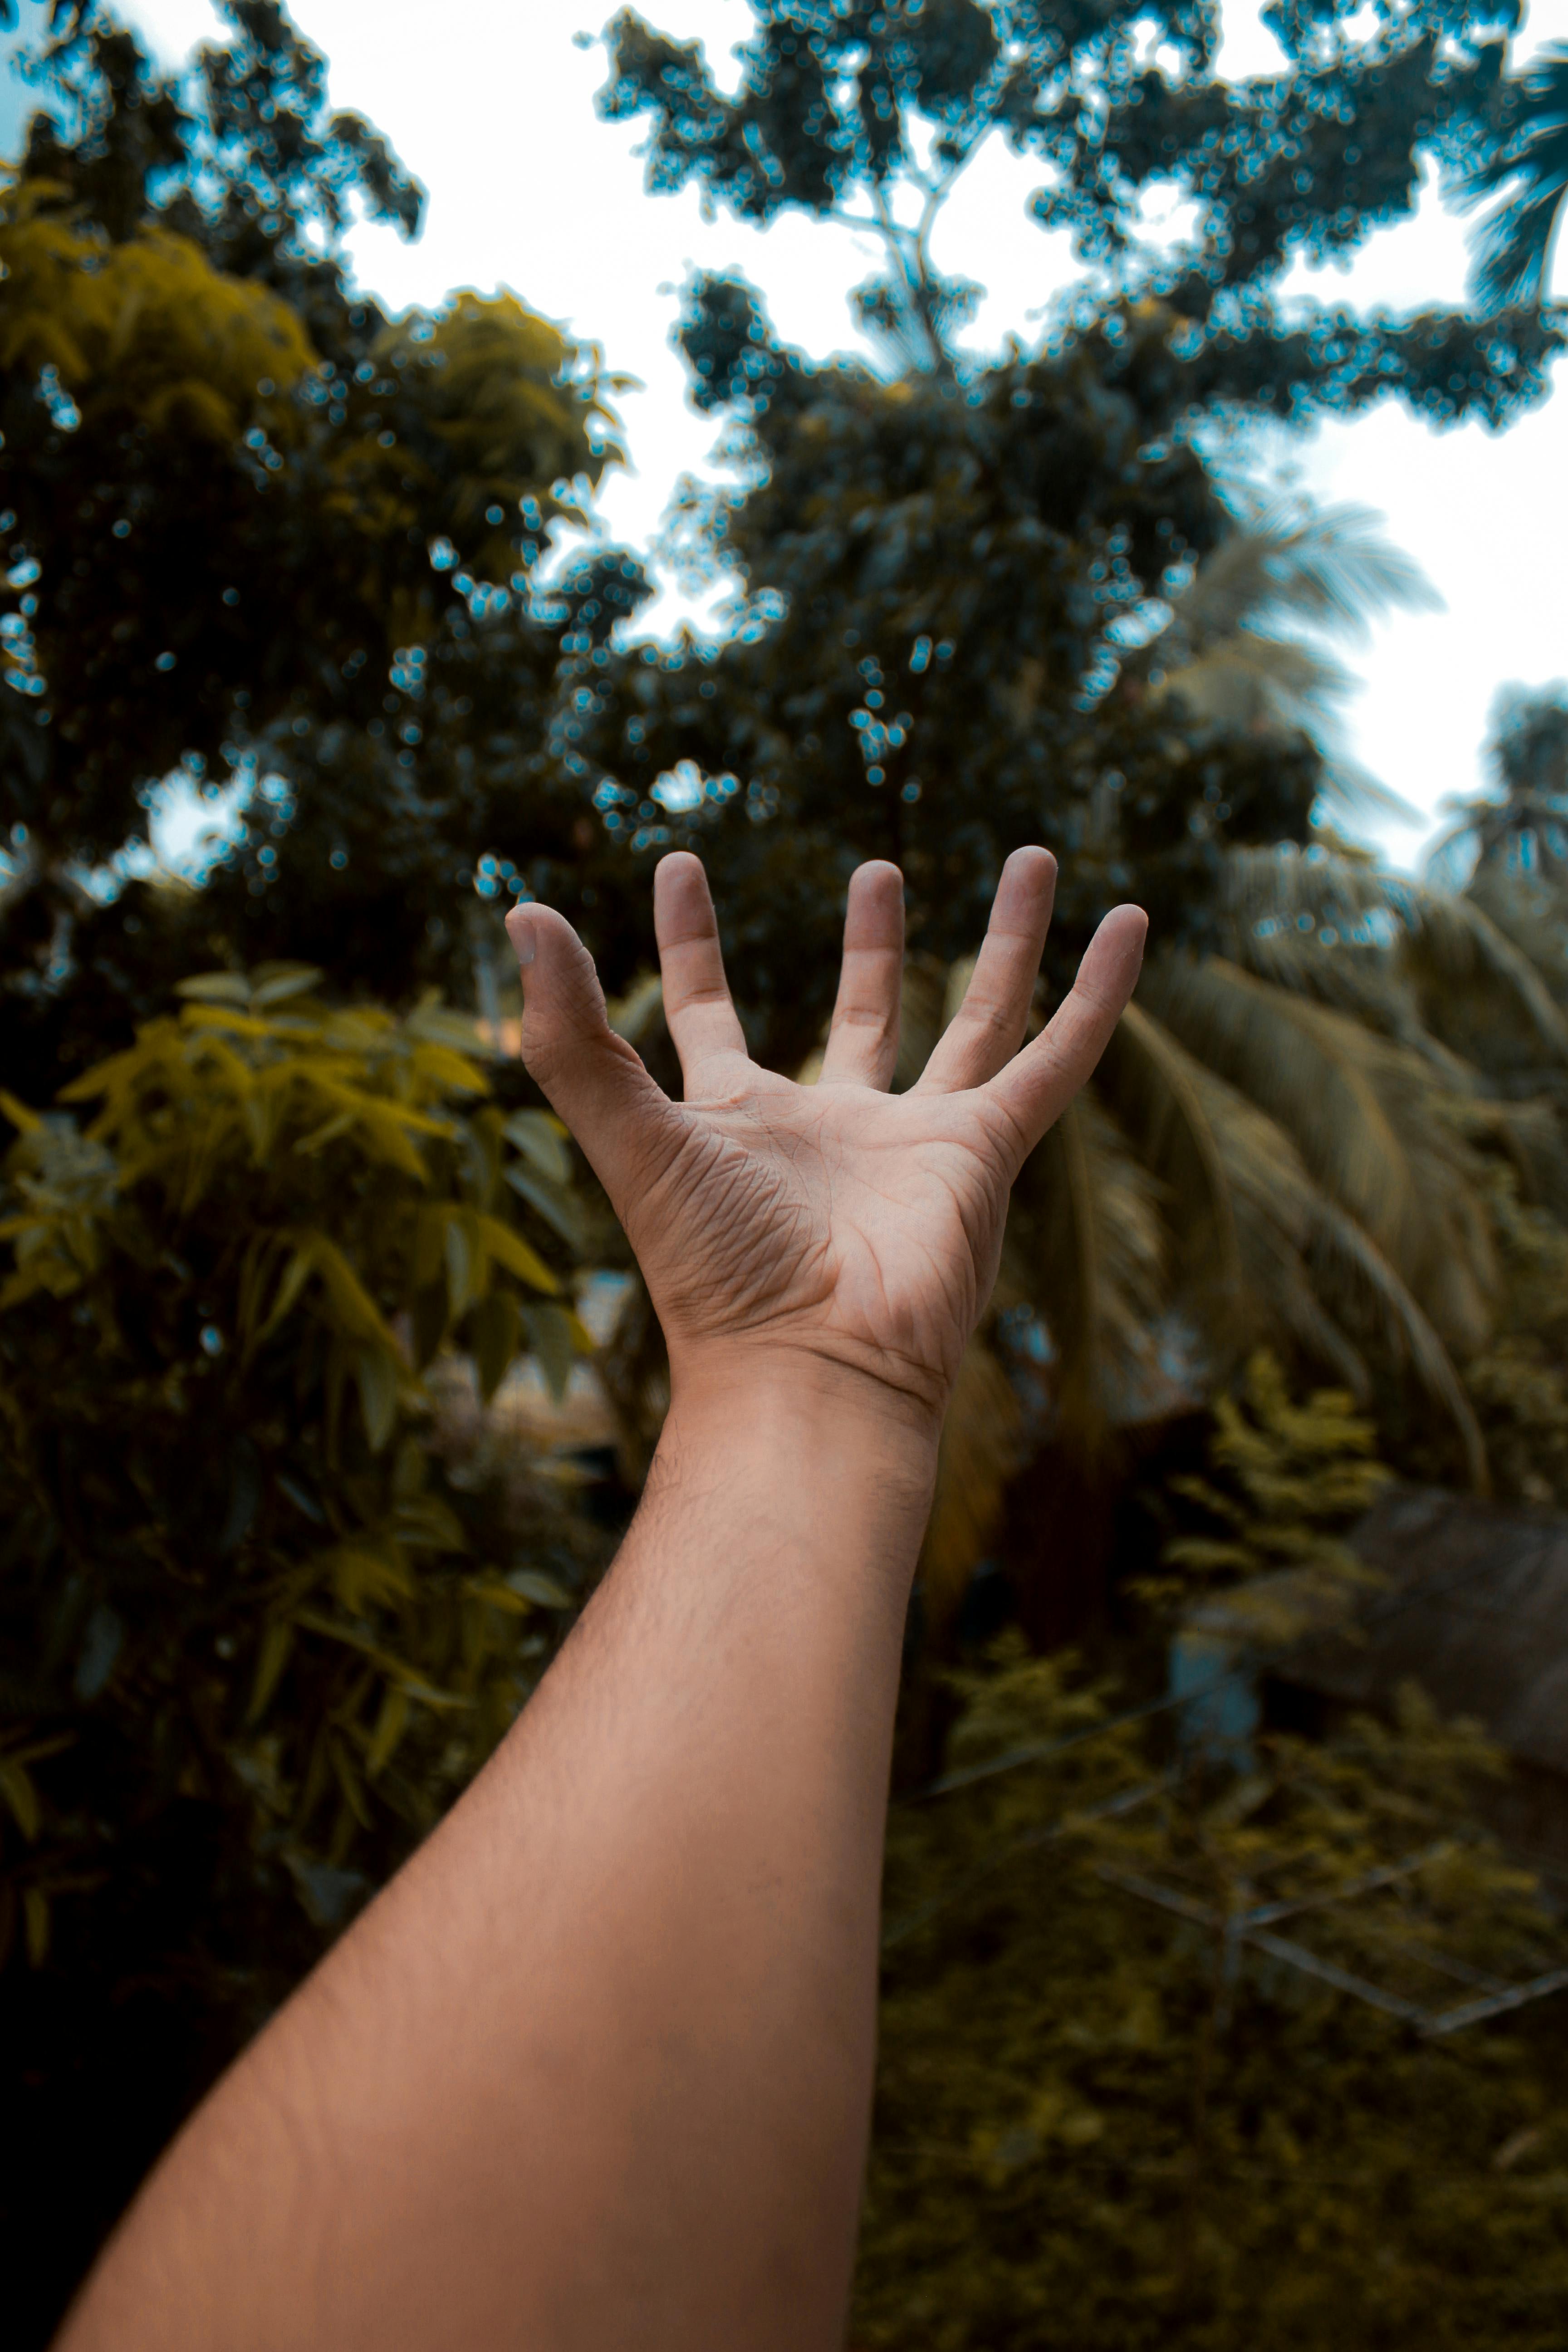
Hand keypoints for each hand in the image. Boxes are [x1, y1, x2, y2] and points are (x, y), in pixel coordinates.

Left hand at [506, 850, 1145, 1426]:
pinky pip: (1057, 1058)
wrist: (812, 1367)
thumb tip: (520, 914)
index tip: (679, 862)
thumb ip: (571, 1036)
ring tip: (1034, 858)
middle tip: (876, 870)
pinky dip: (1100, 995)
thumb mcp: (628, 1136)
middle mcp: (832, 1124)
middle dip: (871, 941)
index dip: (690, 939)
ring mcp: (918, 1139)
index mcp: (738, 1117)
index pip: (709, 1009)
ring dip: (1006, 942)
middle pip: (861, 1011)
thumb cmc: (712, 1270)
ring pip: (976, 1019)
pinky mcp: (989, 1153)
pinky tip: (1131, 925)